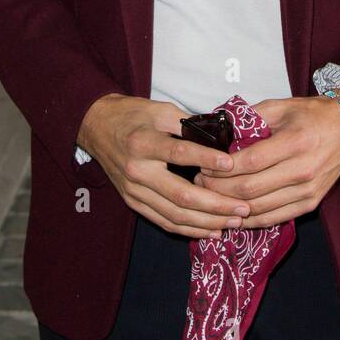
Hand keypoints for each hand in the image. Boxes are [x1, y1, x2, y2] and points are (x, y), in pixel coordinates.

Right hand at [78, 95, 251, 238]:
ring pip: (175, 214)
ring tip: (235, 221)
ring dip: (207, 222)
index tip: (231, 165)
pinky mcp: (133, 202)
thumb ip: (187, 123)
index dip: (206, 159)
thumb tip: (221, 136)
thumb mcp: (159, 109)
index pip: (178, 153)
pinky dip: (189, 229)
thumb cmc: (132, 115)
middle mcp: (137, 171)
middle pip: (181, 194)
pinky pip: (164, 221)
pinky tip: (212, 229)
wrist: (96, 127)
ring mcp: (134, 191)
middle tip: (243, 208)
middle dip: (216, 205)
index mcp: (143, 143)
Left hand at [193, 95, 339, 228]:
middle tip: (200, 183)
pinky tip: (233, 216)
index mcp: (294, 142)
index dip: (221, 168)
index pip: (249, 162)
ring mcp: (308, 190)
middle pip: (250, 189)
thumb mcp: (280, 106)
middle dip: (218, 189)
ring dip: (230, 207)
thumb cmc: (311, 114)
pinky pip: (275, 218)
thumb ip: (249, 118)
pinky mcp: (311, 203)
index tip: (203, 166)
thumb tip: (217, 130)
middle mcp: (302, 170)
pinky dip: (251, 220)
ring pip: (259, 208)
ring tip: (210, 199)